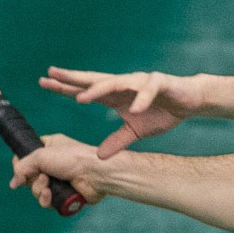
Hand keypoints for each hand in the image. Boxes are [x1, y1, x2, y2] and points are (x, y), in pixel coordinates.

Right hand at [8, 134, 105, 209]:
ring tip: (48, 186)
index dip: (21, 165)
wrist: (96, 174)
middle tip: (43, 177)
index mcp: (49, 147)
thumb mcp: (41, 155)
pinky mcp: (64, 194)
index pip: (27, 156)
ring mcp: (59, 180)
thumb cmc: (72, 158)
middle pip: (30, 177)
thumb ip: (23, 167)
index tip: (21, 169)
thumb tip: (13, 183)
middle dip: (32, 180)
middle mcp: (53, 164)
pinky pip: (48, 201)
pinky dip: (47, 200)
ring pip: (37, 191)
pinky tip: (51, 196)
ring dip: (39, 191)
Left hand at [42, 67, 204, 156]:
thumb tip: (99, 157)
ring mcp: (139, 82)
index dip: (65, 87)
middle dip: (72, 78)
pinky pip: (148, 91)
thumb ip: (117, 141)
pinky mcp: (159, 82)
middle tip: (51, 75)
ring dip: (98, 90)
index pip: (85, 89)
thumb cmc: (161, 111)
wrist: (189, 101)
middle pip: (93, 80)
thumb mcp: (135, 131)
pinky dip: (141, 99)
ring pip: (115, 82)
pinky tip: (134, 109)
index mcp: (114, 94)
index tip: (44, 84)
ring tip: (82, 98)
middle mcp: (122, 84)